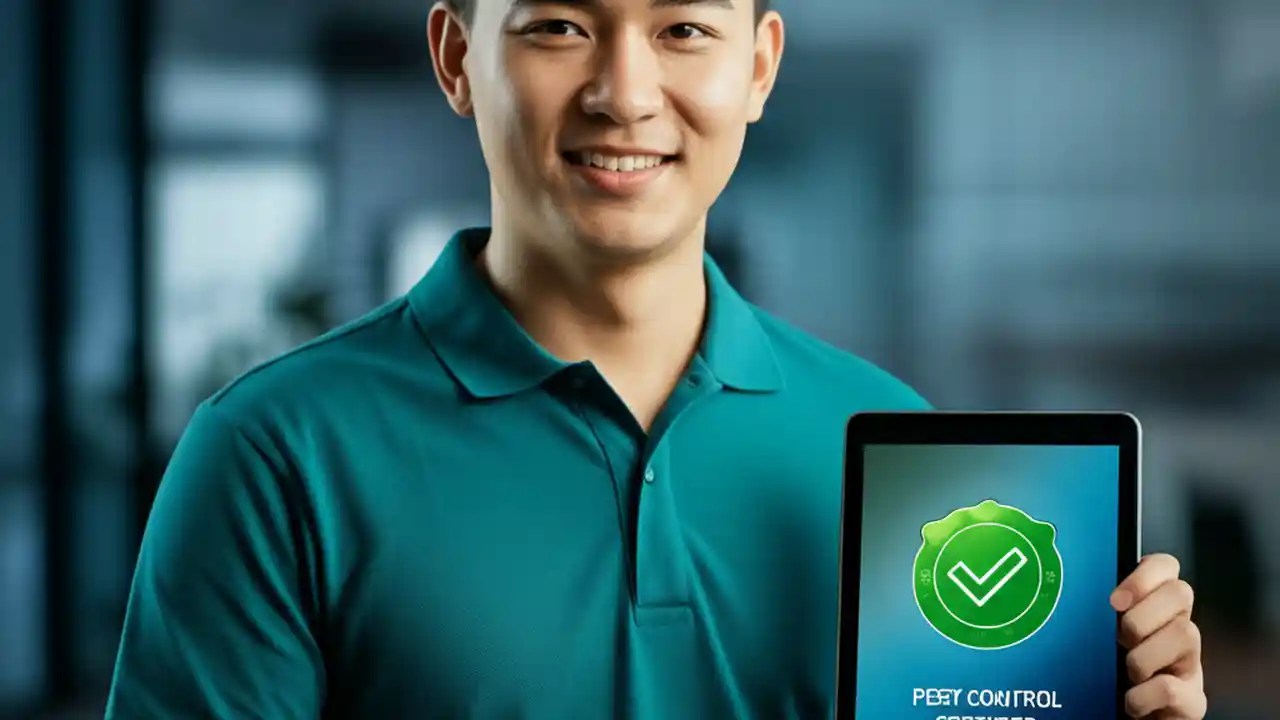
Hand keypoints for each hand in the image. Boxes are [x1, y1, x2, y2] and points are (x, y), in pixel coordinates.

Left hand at [1111, 553, 1205, 718]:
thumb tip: (1070, 582)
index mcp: (1155, 609)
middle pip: (1182, 593)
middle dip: (1142, 615)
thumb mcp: (1099, 634)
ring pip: (1186, 634)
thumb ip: (1097, 609)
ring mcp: (1190, 665)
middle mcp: (1179, 630)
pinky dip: (1143, 696)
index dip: (1145, 574)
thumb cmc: (1105, 672)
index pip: (1167, 567)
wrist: (1114, 714)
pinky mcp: (1192, 701)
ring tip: (1126, 673)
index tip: (1115, 600)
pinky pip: (1173, 688)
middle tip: (1119, 639)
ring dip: (1143, 656)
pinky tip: (1130, 701)